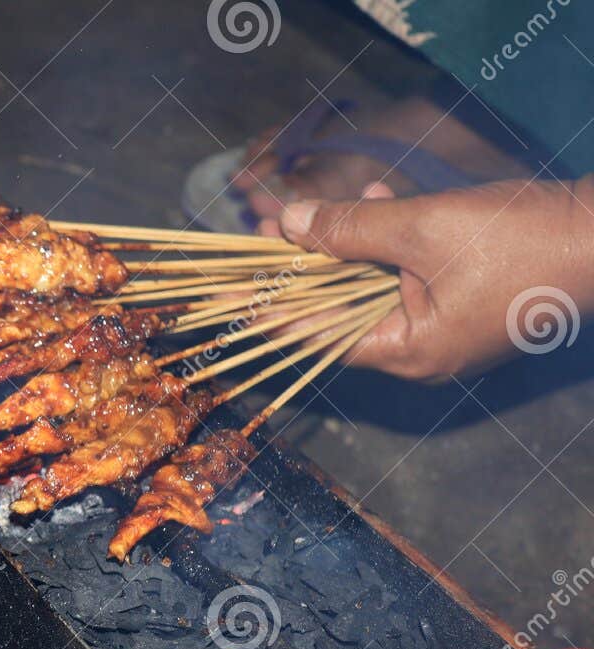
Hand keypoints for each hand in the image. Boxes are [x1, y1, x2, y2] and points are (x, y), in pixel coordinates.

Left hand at [262, 178, 593, 380]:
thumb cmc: (520, 239)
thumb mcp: (421, 227)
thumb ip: (349, 231)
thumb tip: (289, 227)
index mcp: (407, 351)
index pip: (315, 336)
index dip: (266, 312)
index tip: (224, 301)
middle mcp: (421, 352)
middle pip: (339, 310)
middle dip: (301, 267)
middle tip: (260, 234)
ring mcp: (446, 330)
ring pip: (374, 287)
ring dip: (345, 245)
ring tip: (304, 212)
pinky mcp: (465, 302)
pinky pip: (410, 276)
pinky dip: (390, 243)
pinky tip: (377, 200)